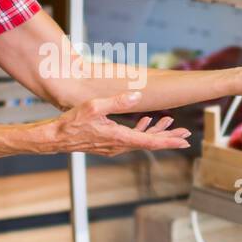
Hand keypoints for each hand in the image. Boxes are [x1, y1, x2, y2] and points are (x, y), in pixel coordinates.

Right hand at [48, 91, 190, 155]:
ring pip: (141, 140)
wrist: (56, 138)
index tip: (184, 141)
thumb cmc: (72, 123)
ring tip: (170, 123)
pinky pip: (130, 138)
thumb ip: (117, 101)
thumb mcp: (94, 107)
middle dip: (168, 137)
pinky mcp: (109, 143)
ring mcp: (114, 146)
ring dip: (156, 132)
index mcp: (119, 138)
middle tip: (186, 134)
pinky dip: (141, 130)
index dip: (169, 140)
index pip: (149, 141)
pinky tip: (146, 122)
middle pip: (149, 142)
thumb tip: (137, 95)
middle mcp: (119, 145)